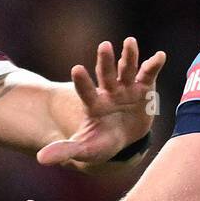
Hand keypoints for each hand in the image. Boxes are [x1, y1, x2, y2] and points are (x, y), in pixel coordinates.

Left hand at [38, 37, 165, 167]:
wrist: (123, 141)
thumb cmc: (101, 143)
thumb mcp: (85, 149)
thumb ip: (65, 150)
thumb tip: (40, 159)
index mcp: (93, 105)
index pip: (86, 92)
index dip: (82, 82)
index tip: (76, 69)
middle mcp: (108, 93)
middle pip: (105, 74)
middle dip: (105, 61)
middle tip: (104, 46)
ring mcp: (126, 89)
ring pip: (126, 69)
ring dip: (129, 56)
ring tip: (130, 41)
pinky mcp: (144, 89)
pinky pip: (148, 75)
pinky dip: (153, 65)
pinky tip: (160, 56)